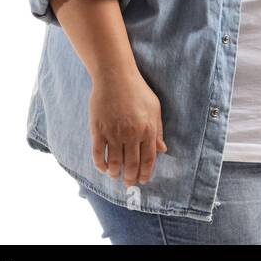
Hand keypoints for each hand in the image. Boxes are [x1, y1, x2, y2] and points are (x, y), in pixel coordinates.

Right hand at [90, 69, 167, 188]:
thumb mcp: (155, 109)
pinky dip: (100, 164)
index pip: (149, 159)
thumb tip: (162, 150)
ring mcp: (114, 133)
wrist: (116, 78)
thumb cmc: (138, 91)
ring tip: (115, 176)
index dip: (146, 173)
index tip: (143, 180)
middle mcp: (131, 134)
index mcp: (148, 130)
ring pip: (114, 162)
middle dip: (131, 177)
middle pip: (132, 164)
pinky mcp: (98, 130)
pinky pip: (98, 154)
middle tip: (129, 183)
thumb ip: (157, 131)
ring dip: (115, 173)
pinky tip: (103, 168)